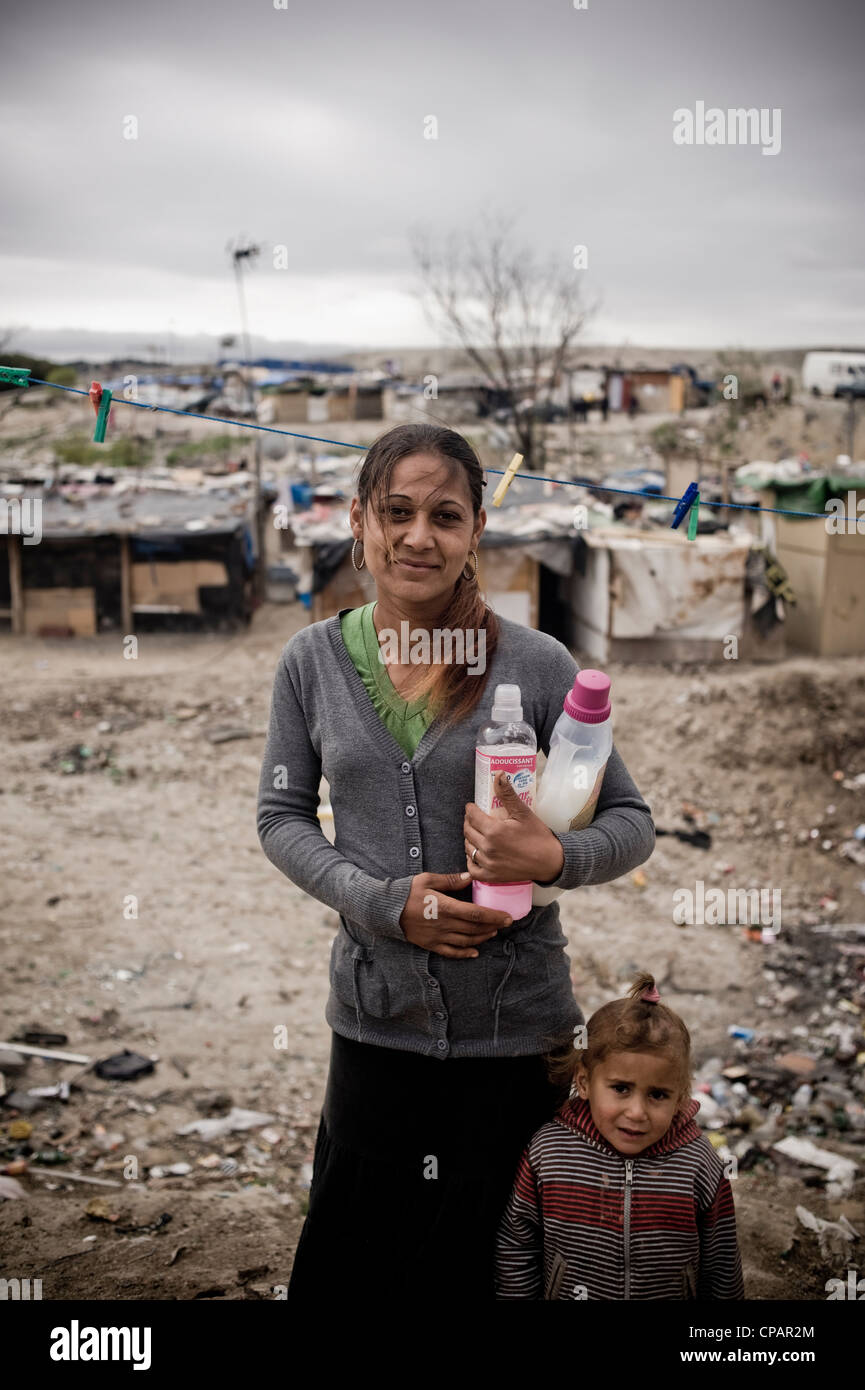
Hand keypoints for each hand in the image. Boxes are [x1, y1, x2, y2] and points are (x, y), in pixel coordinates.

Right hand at [398, 871, 513, 958]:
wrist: (385, 909)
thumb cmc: (407, 891)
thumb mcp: (428, 879)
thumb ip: (451, 880)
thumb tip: (470, 877)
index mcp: (445, 907)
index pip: (476, 913)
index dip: (494, 916)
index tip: (507, 917)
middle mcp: (444, 924)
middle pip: (475, 928)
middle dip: (493, 926)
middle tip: (506, 923)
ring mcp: (438, 936)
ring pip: (467, 941)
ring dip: (483, 937)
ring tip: (493, 932)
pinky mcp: (431, 944)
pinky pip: (451, 952)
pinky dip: (465, 953)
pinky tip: (475, 951)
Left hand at [464, 771, 564, 884]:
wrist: (550, 862)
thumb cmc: (538, 836)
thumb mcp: (523, 812)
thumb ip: (507, 794)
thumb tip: (498, 774)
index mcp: (494, 831)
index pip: (471, 816)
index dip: (470, 809)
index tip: (473, 807)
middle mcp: (488, 848)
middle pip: (467, 831)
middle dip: (469, 822)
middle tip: (475, 818)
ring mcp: (488, 864)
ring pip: (468, 848)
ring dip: (470, 839)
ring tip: (477, 834)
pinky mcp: (491, 876)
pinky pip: (472, 869)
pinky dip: (471, 860)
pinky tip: (477, 853)